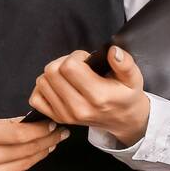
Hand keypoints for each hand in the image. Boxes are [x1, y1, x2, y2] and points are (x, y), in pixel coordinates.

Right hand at [0, 116, 68, 170]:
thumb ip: (6, 125)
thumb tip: (32, 122)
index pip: (21, 134)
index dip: (41, 130)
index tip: (52, 124)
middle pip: (27, 150)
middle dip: (47, 141)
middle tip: (59, 134)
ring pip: (24, 164)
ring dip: (40, 154)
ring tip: (51, 144)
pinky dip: (25, 165)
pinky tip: (31, 157)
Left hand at [28, 46, 150, 146]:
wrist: (122, 119)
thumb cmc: (125, 95)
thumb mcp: (133, 78)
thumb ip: (125, 63)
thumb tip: (113, 51)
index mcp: (98, 96)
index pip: (69, 67)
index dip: (76, 56)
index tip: (86, 60)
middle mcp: (79, 108)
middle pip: (52, 72)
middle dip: (63, 62)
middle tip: (77, 65)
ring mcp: (66, 115)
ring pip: (42, 82)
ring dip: (53, 73)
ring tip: (70, 75)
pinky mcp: (57, 118)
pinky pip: (36, 98)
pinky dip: (44, 88)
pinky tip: (58, 85)